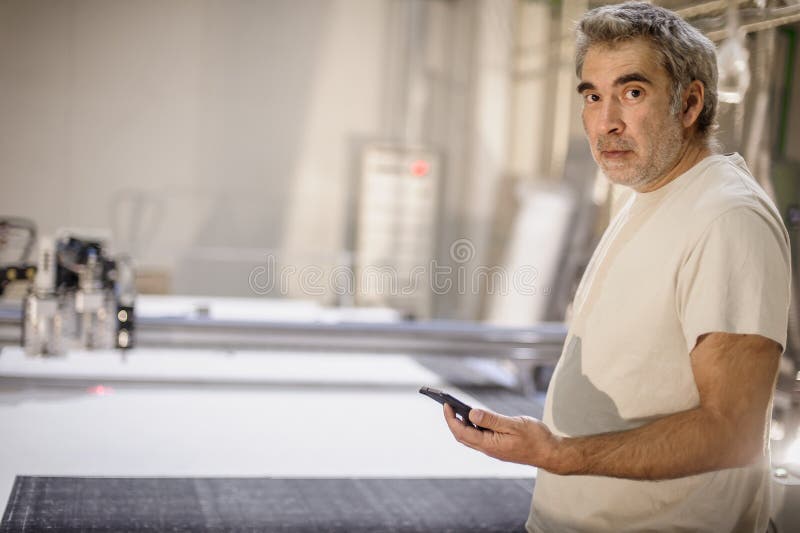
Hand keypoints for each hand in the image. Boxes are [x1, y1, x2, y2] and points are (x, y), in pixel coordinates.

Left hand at [443, 403, 557, 468]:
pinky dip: (473, 427)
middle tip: (448, 405)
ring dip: (462, 424)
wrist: (550, 453)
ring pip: (470, 438)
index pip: (462, 432)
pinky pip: (480, 437)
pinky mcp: (498, 447)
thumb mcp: (513, 424)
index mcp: (490, 444)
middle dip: (452, 421)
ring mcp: (493, 449)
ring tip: (458, 409)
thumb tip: (471, 413)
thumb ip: (492, 419)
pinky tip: (475, 417)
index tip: (446, 405)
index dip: (451, 419)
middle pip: (462, 436)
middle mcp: (488, 449)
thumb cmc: (535, 438)